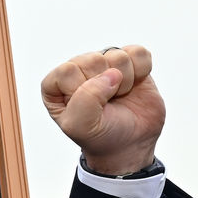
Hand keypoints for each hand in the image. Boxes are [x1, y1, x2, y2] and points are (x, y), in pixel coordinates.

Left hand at [40, 45, 163, 175]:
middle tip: (106, 104)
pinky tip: (134, 85)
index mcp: (56, 84)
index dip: (84, 90)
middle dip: (106, 86)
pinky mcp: (129, 62)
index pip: (68, 70)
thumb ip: (86, 99)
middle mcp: (78, 70)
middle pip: (94, 59)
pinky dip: (142, 71)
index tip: (90, 109)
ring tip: (118, 97)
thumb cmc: (99, 135)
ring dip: (124, 81)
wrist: (129, 144)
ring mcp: (105, 64)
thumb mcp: (80, 126)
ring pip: (118, 55)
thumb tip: (112, 74)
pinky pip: (138, 52)